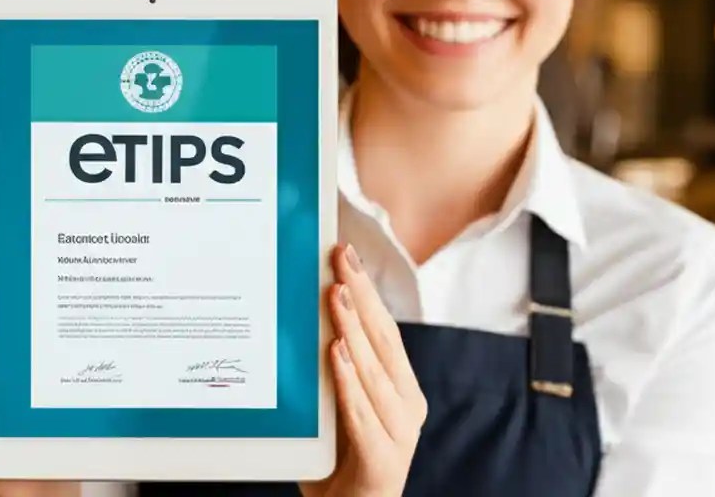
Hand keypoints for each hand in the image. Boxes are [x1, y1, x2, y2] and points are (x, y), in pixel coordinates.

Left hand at [300, 244, 427, 496]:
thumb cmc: (338, 457)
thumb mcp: (335, 403)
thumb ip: (332, 368)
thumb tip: (306, 311)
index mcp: (402, 388)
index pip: (385, 330)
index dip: (368, 290)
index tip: (347, 253)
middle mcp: (408, 406)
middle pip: (384, 342)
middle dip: (361, 296)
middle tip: (340, 258)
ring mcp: (400, 434)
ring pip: (374, 373)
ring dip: (353, 330)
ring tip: (335, 296)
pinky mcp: (383, 460)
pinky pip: (362, 414)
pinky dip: (348, 381)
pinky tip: (335, 354)